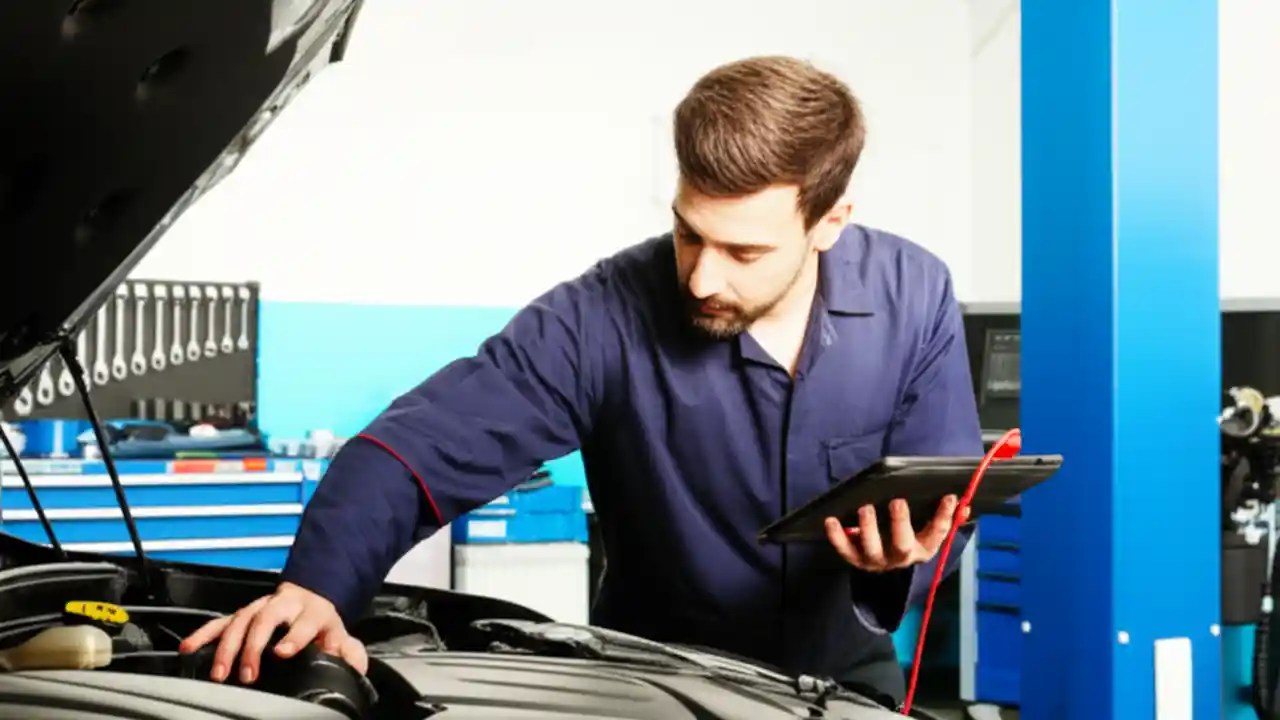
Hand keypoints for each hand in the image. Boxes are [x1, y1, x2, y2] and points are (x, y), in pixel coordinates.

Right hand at [178, 581, 367, 683]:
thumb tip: (353, 669)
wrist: (309, 598)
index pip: (305, 621)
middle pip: (265, 619)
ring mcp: (258, 608)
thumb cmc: (321, 625)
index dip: (295, 636)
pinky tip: (189, 648)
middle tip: (248, 674)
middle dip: (254, 646)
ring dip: (227, 647)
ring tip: (220, 673)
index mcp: (311, 612)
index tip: (284, 652)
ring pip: (239, 621)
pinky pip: (219, 623)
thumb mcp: (342, 637)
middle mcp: (282, 606)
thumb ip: (350, 653)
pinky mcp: (240, 615)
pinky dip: (203, 634)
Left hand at [824, 495, 969, 571]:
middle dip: (900, 524)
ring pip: (872, 549)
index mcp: (923, 549)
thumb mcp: (928, 531)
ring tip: (865, 508)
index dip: (944, 517)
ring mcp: (877, 561)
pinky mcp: (857, 560)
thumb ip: (943, 518)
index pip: (937, 534)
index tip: (948, 497)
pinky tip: (830, 521)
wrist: (886, 570)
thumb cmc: (909, 538)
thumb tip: (960, 503)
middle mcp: (901, 558)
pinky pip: (845, 550)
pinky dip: (836, 537)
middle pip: (902, 545)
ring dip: (868, 528)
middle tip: (897, 502)